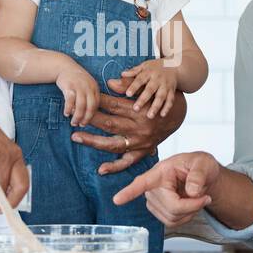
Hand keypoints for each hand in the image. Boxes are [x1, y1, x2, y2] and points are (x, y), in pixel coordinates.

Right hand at [55, 59, 99, 127]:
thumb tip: (88, 114)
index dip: (92, 115)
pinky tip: (66, 114)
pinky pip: (70, 100)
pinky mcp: (69, 86)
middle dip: (86, 118)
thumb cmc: (76, 79)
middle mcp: (88, 87)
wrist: (64, 66)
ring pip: (80, 105)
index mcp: (94, 87)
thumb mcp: (87, 85)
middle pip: (90, 106)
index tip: (86, 122)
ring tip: (73, 123)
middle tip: (81, 125)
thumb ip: (90, 97)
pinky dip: (68, 109)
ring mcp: (79, 86)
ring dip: (77, 116)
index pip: (96, 104)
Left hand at [72, 79, 186, 174]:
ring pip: (114, 144)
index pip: (114, 105)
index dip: (97, 101)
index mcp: (141, 111)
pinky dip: (115, 166)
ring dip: (93, 141)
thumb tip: (110, 82)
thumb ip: (129, 87)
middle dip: (90, 119)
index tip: (83, 97)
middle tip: (73, 116)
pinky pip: (128, 162)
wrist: (179, 114)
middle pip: (110, 124)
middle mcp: (140, 128)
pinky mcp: (143, 151)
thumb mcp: (149, 89)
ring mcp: (141, 142)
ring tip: (76, 137)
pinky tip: (101, 169)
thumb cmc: (161, 97)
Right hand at [112, 151, 219, 226]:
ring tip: (197, 198)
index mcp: (161, 172)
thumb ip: (199, 175)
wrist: (201, 177)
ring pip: (173, 217)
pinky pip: (173, 223)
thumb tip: (192, 191)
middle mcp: (153, 187)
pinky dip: (187, 217)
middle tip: (205, 196)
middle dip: (192, 205)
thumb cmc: (199, 166)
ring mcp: (154, 201)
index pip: (143, 182)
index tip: (117, 199)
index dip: (129, 191)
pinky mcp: (158, 211)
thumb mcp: (204, 163)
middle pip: (171, 207)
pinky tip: (190, 206)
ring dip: (190, 211)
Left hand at [121, 59, 178, 118]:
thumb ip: (133, 71)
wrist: (174, 66)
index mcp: (149, 72)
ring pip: (161, 97)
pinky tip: (162, 115)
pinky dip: (167, 108)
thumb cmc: (155, 67)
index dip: (134, 86)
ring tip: (149, 116)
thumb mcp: (144, 66)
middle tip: (135, 109)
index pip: (140, 80)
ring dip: (155, 106)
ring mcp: (165, 86)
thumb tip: (122, 74)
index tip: (127, 94)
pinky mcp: (172, 91)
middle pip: (150, 90)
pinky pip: (170, 100)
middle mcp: (157, 79)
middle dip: (143, 99)